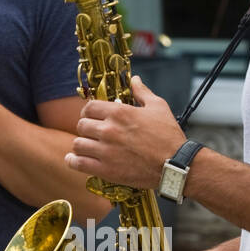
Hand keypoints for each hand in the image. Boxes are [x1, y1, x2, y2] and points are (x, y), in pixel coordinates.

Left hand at [67, 76, 184, 187]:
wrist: (176, 165)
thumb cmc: (169, 136)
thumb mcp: (158, 107)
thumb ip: (142, 92)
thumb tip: (134, 80)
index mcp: (120, 112)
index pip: (89, 107)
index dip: (89, 112)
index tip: (93, 117)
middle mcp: (109, 130)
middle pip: (81, 125)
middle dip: (86, 128)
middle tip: (92, 134)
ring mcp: (106, 151)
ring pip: (77, 144)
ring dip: (81, 145)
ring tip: (87, 148)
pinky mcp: (106, 170)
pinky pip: (78, 163)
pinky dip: (73, 161)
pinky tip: (75, 160)